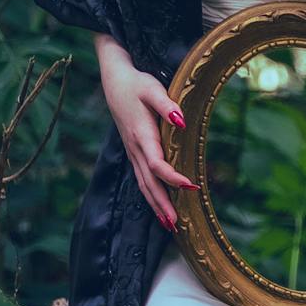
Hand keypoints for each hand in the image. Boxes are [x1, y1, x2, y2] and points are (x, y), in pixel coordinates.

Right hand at [96, 36, 195, 231]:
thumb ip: (167, 106)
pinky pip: (141, 178)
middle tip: (176, 224)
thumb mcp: (152, 89)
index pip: (157, 163)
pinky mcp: (133, 152)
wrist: (114, 81)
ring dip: (155, 205)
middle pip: (149, 182)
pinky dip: (150, 195)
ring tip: (169, 225)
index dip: (173, 177)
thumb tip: (181, 122)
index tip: (191, 186)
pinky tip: (158, 206)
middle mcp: (135, 148)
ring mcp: (132, 152)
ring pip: (143, 184)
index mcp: (142, 135)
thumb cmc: (136, 83)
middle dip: (162, 204)